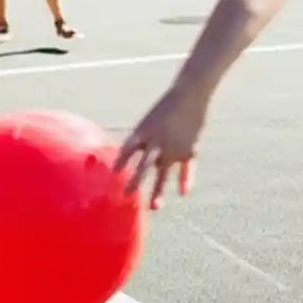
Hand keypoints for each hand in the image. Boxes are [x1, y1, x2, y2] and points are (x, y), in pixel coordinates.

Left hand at [113, 82, 209, 209]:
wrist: (189, 94)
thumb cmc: (166, 108)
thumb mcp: (149, 121)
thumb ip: (142, 141)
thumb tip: (129, 156)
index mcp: (143, 132)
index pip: (127, 150)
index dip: (119, 163)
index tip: (112, 176)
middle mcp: (157, 141)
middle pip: (144, 165)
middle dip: (135, 182)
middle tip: (127, 197)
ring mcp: (174, 147)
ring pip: (164, 172)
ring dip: (158, 190)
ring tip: (154, 207)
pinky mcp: (189, 149)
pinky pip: (187, 169)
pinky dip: (185, 180)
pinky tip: (183, 193)